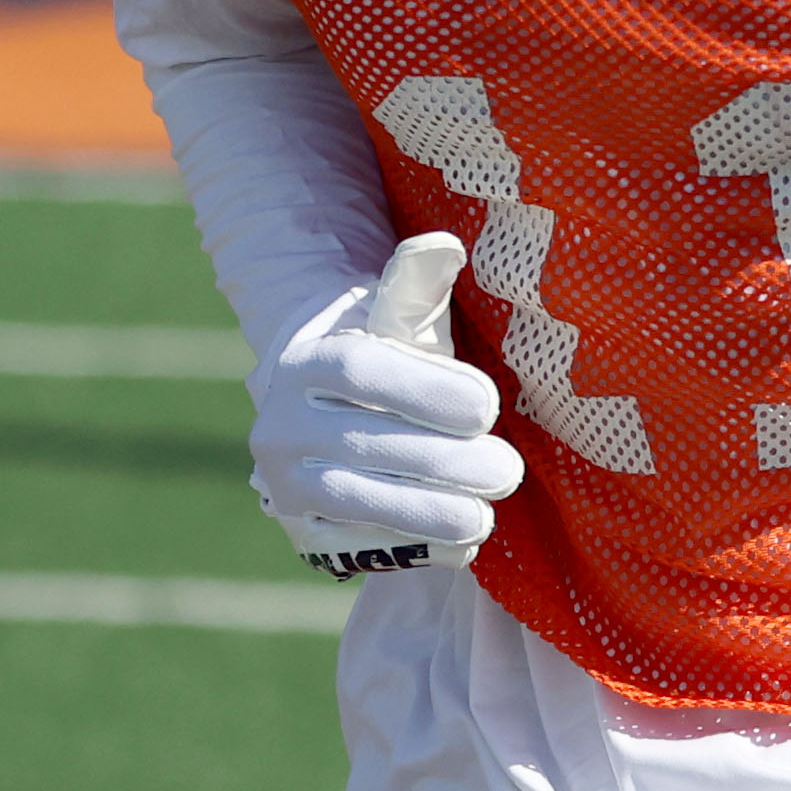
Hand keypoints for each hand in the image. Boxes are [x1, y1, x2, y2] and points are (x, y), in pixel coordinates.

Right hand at [249, 232, 520, 579]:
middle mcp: (281, 421)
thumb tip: (442, 246)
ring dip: (430, 511)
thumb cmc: (391, 363)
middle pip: (368, 441)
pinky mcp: (301, 528)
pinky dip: (412, 545)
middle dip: (447, 461)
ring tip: (488, 513)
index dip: (427, 390)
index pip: (363, 370)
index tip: (487, 408)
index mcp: (307, 359)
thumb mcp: (404, 321)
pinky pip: (357, 543)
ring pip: (358, 498)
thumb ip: (418, 288)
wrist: (340, 420)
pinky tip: (460, 543)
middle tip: (509, 470)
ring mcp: (285, 480)